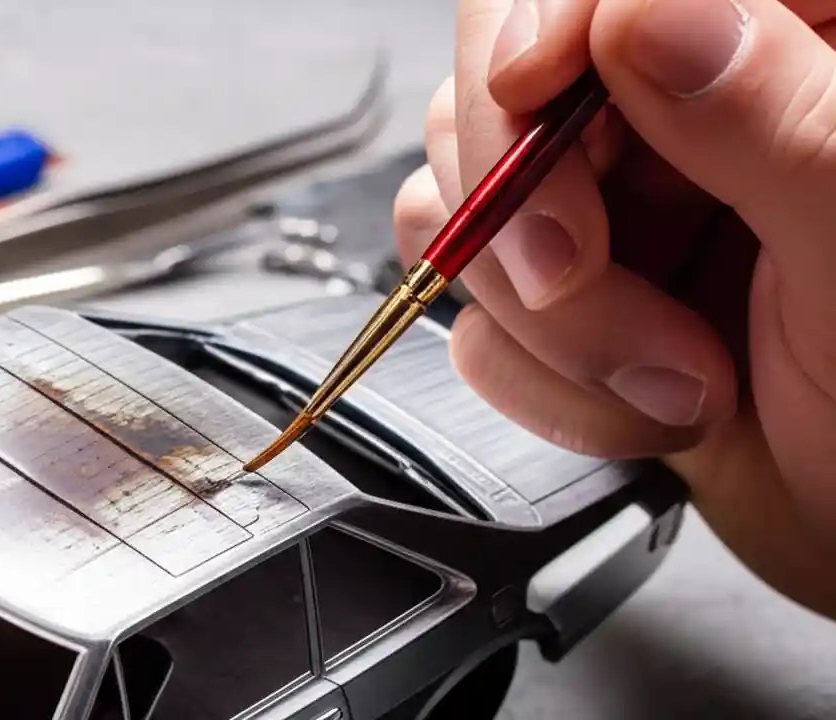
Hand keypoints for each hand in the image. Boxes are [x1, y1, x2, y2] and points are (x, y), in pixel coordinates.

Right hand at [396, 0, 835, 615]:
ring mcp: (613, 202)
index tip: (530, 89)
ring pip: (461, 198)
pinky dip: (538, 376)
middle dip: (526, 198)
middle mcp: (683, 111)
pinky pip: (464, 306)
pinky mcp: (561, 289)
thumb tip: (645, 16)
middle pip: (499, 73)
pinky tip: (645, 403)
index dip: (546, 14)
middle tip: (580, 271)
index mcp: (789, 53)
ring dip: (546, 317)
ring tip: (674, 376)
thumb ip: (779, 122)